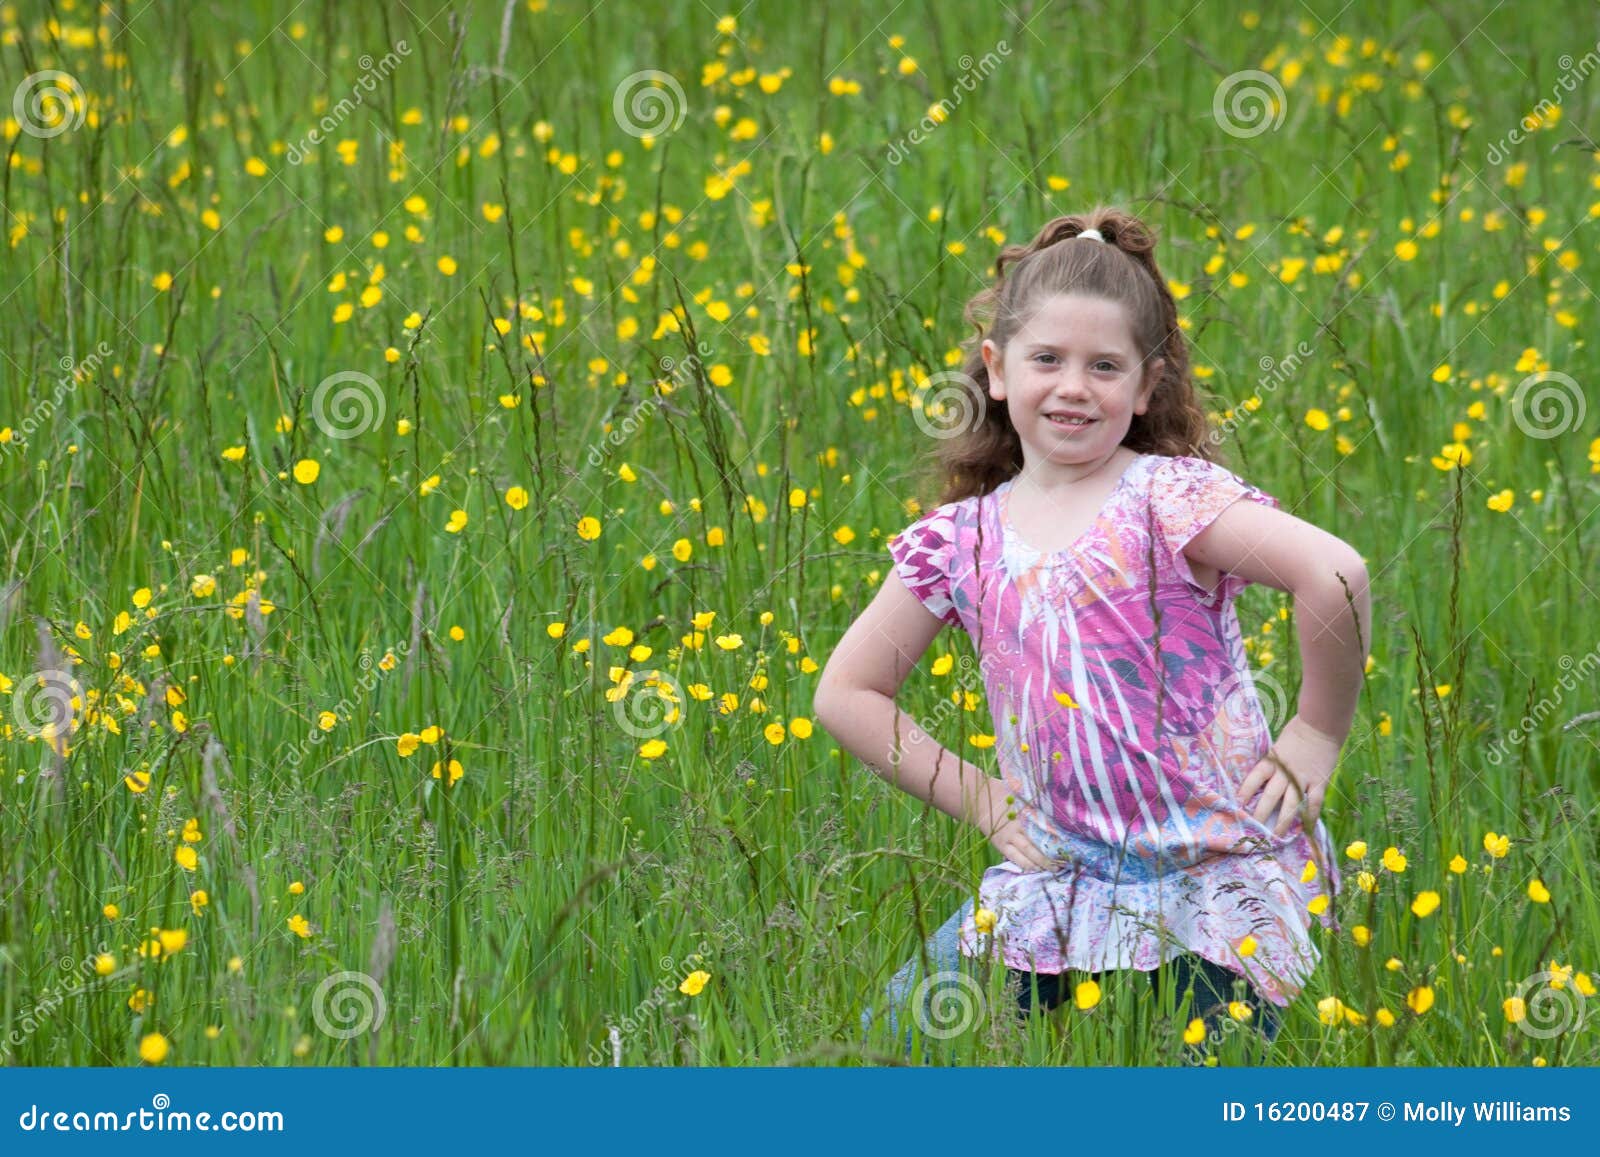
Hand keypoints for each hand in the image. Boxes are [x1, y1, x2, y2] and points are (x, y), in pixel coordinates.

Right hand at [974, 778, 1059, 872]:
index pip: (1045, 826)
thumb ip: (1037, 805)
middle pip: (1039, 843)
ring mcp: (1008, 836)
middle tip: (1066, 862)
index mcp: (1025, 811)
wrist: (980, 800)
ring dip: (1042, 863)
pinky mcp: (1001, 844)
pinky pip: (1015, 858)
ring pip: (1028, 853)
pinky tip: (1036, 869)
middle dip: (1052, 854)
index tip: (1071, 845)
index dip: (1058, 837)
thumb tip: (1059, 809)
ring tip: (1054, 869)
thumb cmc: (1006, 796)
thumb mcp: (1022, 796)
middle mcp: (1018, 825)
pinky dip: (1026, 865)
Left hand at [1235, 714, 1342, 836]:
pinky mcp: (1319, 782)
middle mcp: (1285, 771)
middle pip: (1271, 795)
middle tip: (1254, 829)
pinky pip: (1314, 801)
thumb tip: (1260, 780)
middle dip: (1261, 813)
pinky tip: (1306, 826)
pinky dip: (1310, 814)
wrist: (1320, 727)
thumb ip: (1270, 763)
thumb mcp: (1276, 746)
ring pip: (1291, 803)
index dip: (1245, 790)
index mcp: (1272, 760)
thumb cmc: (1295, 734)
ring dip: (1283, 820)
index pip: (1255, 777)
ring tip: (1276, 834)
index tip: (1238, 804)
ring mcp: (1303, 778)